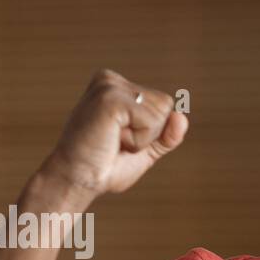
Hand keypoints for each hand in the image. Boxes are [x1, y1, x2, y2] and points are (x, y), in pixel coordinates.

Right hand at [38, 69, 187, 198]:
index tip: (120, 140)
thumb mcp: (145, 149)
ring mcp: (108, 86)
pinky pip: (150, 120)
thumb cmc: (105, 166)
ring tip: (111, 141)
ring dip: (142, 138)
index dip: (152, 133)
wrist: (77, 180)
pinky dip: (138, 140)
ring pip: (161, 113)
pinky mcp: (110, 98)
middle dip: (148, 134)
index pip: (164, 105)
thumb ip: (167, 134)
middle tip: (115, 143)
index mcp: (116, 86)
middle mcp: (110, 79)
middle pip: (166, 106)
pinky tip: (111, 140)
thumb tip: (182, 117)